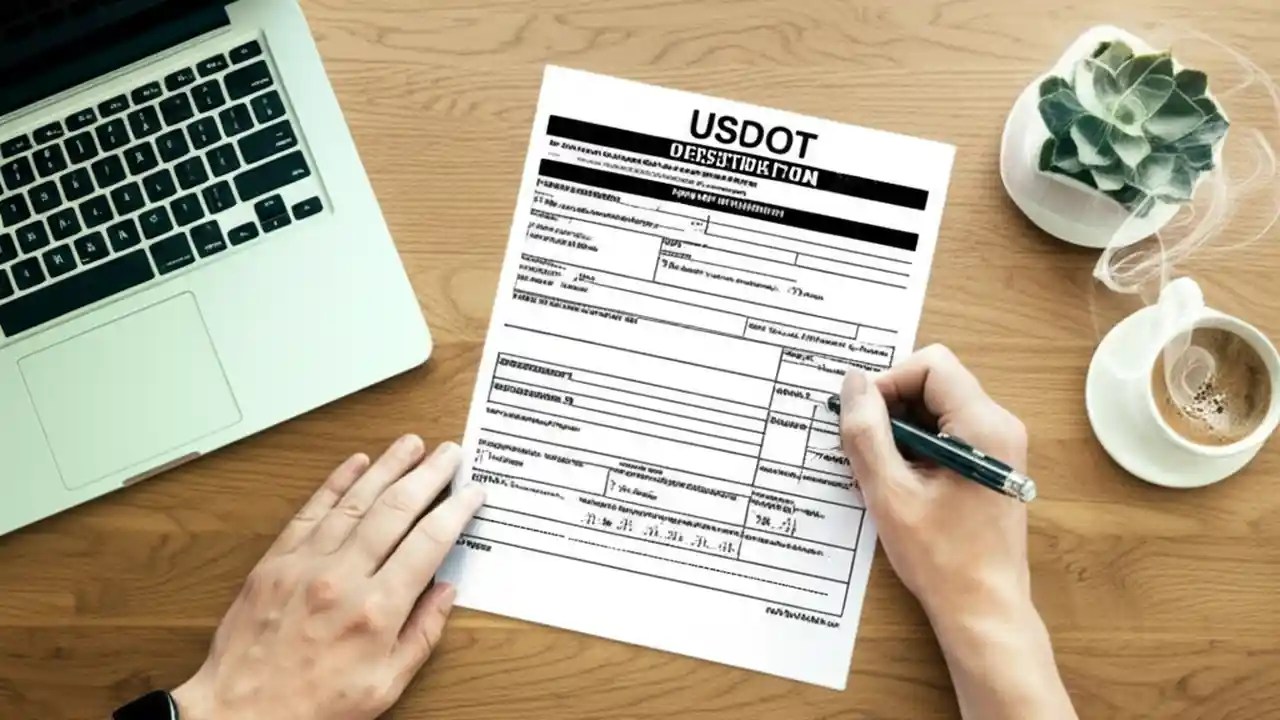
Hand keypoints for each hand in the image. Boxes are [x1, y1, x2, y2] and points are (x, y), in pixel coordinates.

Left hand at [171, 435, 484, 719]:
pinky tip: (356, 464)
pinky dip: (335, 483)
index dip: (455, 511)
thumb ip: (422, 634)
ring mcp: (306, 565)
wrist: (242, 714)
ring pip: (355, 501)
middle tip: (449, 453)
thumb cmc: (313, 707)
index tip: (472, 494)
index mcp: (376, 610)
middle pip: (396, 510)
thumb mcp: (386, 685)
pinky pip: (311, 511)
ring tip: (411, 445)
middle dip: (428, 475)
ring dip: (387, 467)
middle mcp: (342, 579)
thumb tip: (445, 593)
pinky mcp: (276, 562)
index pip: (429, 543)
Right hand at [838, 346, 1074, 719]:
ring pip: (937, 408)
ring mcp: (999, 445)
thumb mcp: (890, 492)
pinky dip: (915, 447)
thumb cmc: (942, 557)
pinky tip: (897, 482)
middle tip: (861, 448)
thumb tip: (852, 383)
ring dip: (899, 430)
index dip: (888, 382)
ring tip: (877, 472)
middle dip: (890, 407)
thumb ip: (867, 432)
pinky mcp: (990, 464)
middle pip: (934, 382)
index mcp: (984, 426)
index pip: (931, 365)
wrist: (983, 609)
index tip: (860, 419)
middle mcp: (999, 426)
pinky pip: (947, 432)